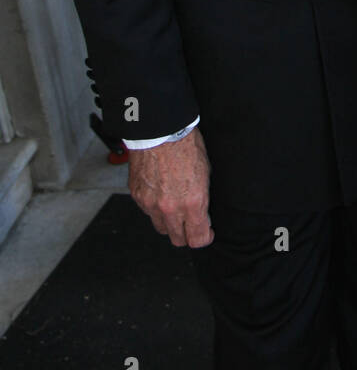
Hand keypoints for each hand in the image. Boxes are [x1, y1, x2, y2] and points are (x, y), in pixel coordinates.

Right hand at [128, 126, 212, 247]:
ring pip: (161, 228)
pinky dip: (154, 208)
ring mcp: (151, 204)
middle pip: (178, 239)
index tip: (207, 232)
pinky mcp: (137, 196)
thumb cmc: (185, 144)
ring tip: (175, 207)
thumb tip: (202, 213)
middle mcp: (170, 208)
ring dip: (169, 223)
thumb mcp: (206, 172)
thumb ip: (202, 199)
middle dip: (186, 234)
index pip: (198, 239)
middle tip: (191, 223)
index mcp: (192, 202)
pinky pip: (147, 212)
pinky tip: (161, 193)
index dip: (205, 238)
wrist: (159, 129)